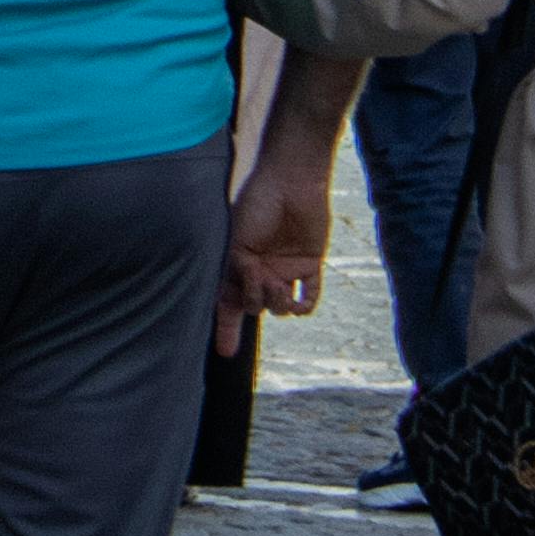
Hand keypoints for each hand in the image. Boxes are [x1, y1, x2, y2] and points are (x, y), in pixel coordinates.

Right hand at [222, 119, 336, 334]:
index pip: (227, 302)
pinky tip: (299, 302)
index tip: (224, 354)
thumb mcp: (236, 242)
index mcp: (236, 264)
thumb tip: (248, 305)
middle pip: (255, 308)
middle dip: (255, 303)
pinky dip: (305, 306)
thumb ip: (239, 274)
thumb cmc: (257, 206)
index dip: (226, 328)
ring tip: (279, 285)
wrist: (291, 182)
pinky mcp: (310, 266)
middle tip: (259, 283)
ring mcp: (284, 269)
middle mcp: (259, 271)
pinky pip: (310, 298)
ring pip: (281, 308)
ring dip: (278, 304)